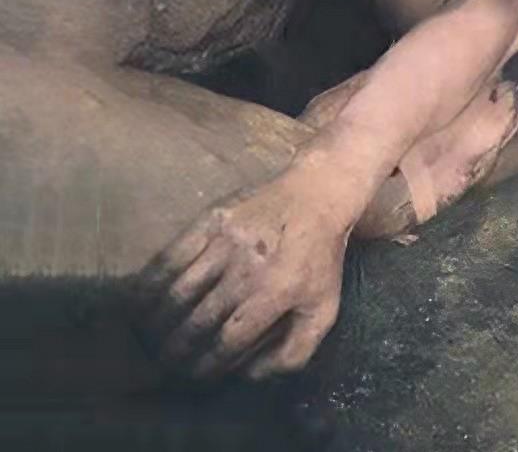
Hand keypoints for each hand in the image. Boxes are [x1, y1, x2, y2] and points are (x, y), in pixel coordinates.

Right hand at [135, 166, 352, 380]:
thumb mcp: (324, 307)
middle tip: (165, 362)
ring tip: (149, 337)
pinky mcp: (211, 221)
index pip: (229, 341)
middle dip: (176, 349)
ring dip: (157, 322)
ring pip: (178, 293)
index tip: (194, 375)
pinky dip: (150, 282)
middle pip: (197, 322)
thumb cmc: (319, 257)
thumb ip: (297, 349)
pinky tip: (140, 299)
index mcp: (276, 293)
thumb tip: (253, 375)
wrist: (317, 195)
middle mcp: (247, 270)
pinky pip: (170, 256)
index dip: (206, 365)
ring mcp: (226, 243)